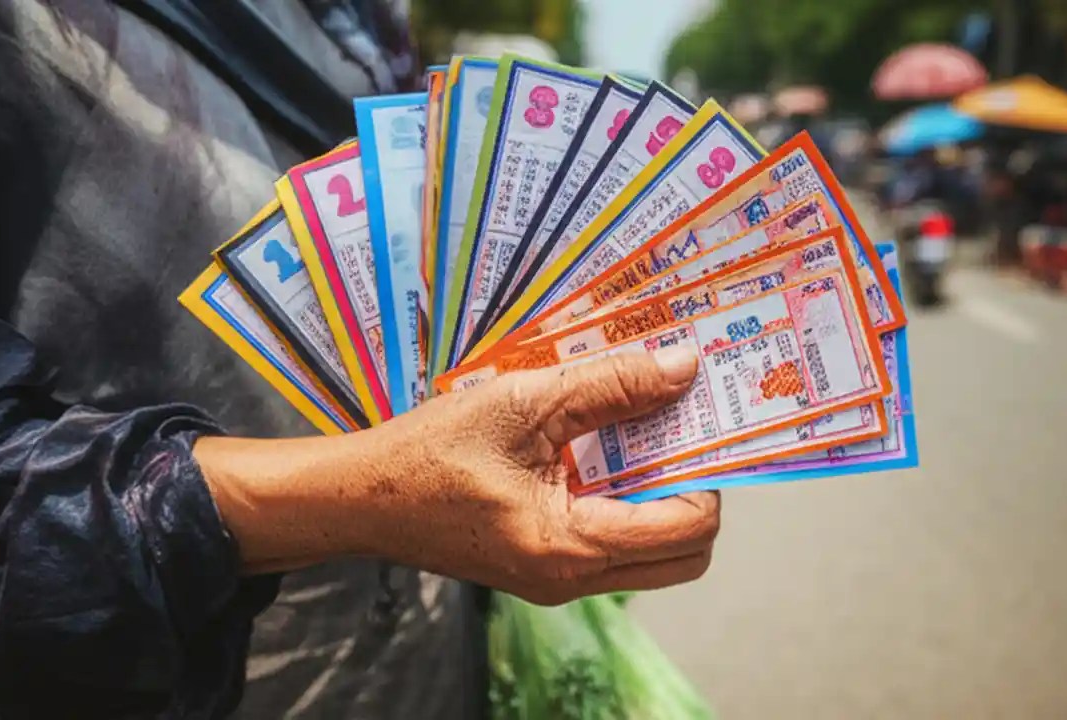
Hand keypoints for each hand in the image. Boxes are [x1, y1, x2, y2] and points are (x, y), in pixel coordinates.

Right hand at [197, 346, 720, 605]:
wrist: (360, 498)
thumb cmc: (430, 451)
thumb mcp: (523, 403)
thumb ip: (610, 385)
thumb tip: (684, 366)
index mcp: (571, 545)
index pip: (687, 529)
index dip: (706, 473)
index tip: (696, 420)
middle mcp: (574, 577)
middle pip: (684, 556)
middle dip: (694, 493)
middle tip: (675, 433)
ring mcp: (558, 579)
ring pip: (651, 554)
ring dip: (660, 496)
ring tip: (639, 433)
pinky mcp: (544, 567)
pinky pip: (612, 544)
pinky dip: (624, 501)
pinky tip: (599, 449)